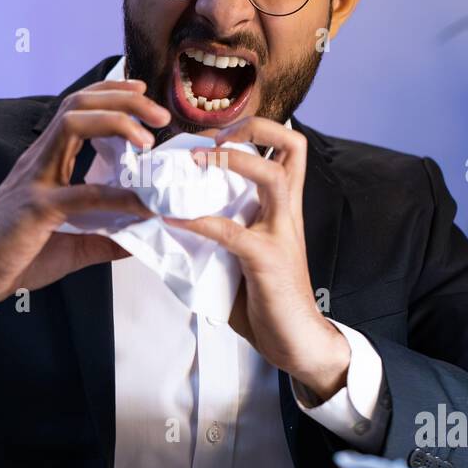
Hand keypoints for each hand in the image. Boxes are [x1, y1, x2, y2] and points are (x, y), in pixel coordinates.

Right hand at [0, 79, 170, 321]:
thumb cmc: (14, 255)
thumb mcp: (72, 243)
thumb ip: (107, 235)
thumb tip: (145, 234)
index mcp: (45, 161)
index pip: (77, 108)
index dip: (110, 93)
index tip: (142, 93)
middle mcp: (38, 160)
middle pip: (78, 104)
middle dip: (122, 99)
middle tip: (159, 115)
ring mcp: (35, 180)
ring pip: (73, 124)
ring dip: (116, 122)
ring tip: (147, 139)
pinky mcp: (35, 208)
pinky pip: (83, 193)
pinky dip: (118, 196)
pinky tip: (142, 205)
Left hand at [165, 117, 350, 400]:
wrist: (297, 339)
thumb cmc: (270, 297)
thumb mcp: (249, 250)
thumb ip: (227, 227)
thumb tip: (177, 212)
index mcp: (285, 206)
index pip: (288, 147)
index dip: (255, 128)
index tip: (216, 134)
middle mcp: (288, 211)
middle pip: (292, 144)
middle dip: (251, 127)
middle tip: (212, 137)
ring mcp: (280, 232)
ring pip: (271, 175)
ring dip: (233, 159)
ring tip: (199, 160)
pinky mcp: (264, 258)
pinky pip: (228, 230)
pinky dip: (196, 220)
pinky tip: (171, 218)